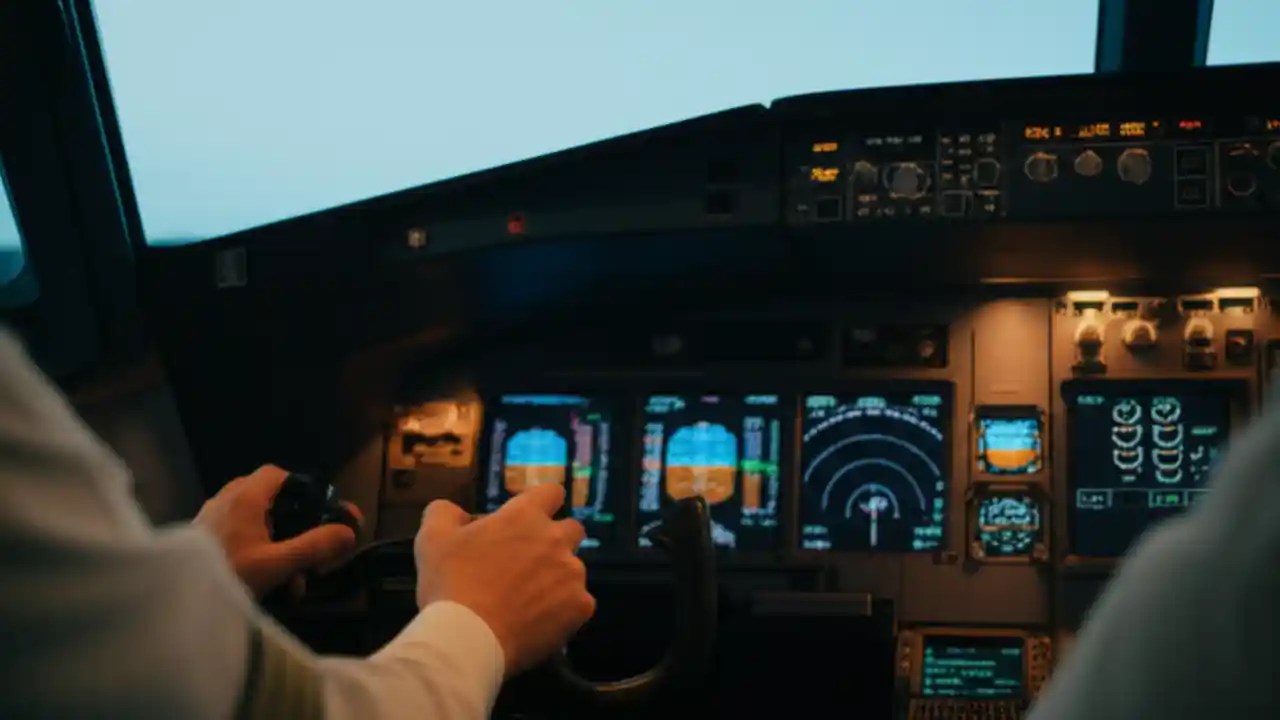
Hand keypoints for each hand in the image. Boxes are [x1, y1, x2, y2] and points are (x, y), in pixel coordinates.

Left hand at [194, 465, 360, 596]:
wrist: (171, 599)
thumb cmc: (227, 574)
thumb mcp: (277, 564)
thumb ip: (315, 546)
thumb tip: (349, 532)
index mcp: (245, 497)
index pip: (276, 474)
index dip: (300, 488)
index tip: (317, 512)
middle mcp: (225, 499)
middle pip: (267, 497)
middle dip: (292, 525)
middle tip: (306, 552)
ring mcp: (210, 518)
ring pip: (252, 520)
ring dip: (275, 544)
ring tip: (288, 578)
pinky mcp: (200, 538)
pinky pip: (235, 534)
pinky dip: (254, 550)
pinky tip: (261, 580)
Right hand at [415, 483, 595, 675]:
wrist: (467, 640)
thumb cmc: (450, 584)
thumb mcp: (432, 538)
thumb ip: (446, 513)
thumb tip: (458, 512)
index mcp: (524, 516)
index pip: (551, 492)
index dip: (542, 502)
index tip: (529, 517)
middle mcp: (556, 539)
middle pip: (572, 529)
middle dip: (557, 540)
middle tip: (530, 562)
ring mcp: (572, 574)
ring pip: (573, 570)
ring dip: (557, 578)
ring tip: (529, 601)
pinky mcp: (580, 607)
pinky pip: (578, 603)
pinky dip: (563, 611)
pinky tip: (539, 622)